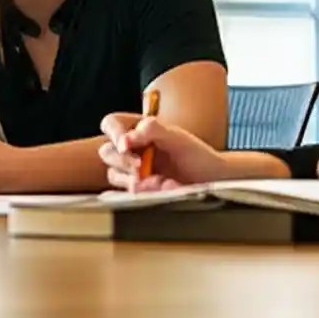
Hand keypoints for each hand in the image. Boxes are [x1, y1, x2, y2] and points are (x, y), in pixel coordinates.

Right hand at [98, 113, 227, 191]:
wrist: (212, 181)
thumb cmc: (197, 155)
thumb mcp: (178, 138)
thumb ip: (154, 130)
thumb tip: (127, 137)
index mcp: (139, 130)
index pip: (111, 124)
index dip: (114, 133)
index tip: (125, 145)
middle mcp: (132, 150)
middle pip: (107, 152)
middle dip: (123, 161)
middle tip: (140, 169)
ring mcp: (133, 172)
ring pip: (113, 174)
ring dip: (132, 179)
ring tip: (159, 182)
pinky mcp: (138, 191)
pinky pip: (127, 193)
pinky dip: (143, 192)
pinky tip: (163, 188)